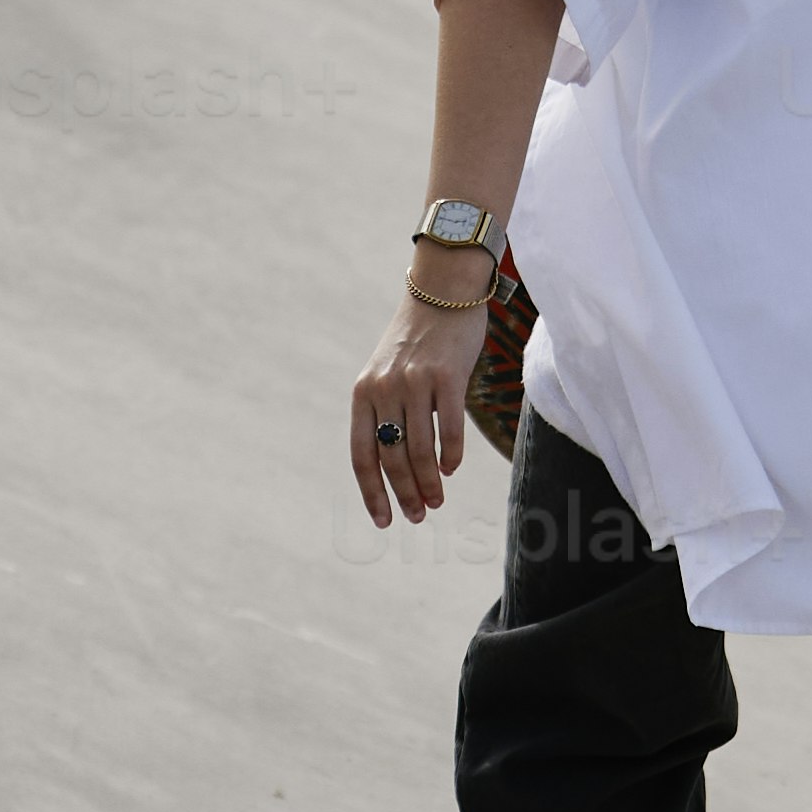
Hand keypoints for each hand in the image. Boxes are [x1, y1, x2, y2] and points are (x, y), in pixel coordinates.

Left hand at [353, 290, 488, 526]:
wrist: (441, 291)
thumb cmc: (416, 340)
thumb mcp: (386, 373)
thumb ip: (385, 412)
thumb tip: (399, 466)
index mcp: (363, 393)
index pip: (361, 454)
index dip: (371, 492)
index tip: (383, 520)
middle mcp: (384, 389)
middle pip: (391, 457)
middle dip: (404, 493)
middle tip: (418, 516)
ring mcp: (415, 383)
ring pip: (419, 449)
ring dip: (428, 483)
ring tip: (436, 501)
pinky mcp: (447, 377)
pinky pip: (450, 428)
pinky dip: (451, 455)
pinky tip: (451, 469)